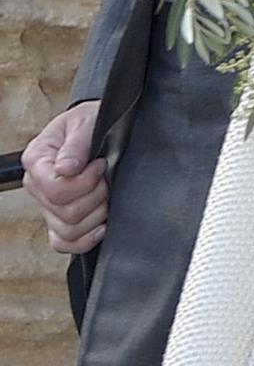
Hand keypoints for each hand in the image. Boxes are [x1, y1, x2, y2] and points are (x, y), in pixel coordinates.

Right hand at [21, 101, 107, 254]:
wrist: (95, 127)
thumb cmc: (89, 122)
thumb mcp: (86, 122)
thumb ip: (76, 144)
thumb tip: (66, 168)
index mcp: (37, 160)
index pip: (56, 190)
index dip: (85, 182)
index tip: (100, 165)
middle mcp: (37, 186)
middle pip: (66, 213)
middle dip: (95, 196)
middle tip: (105, 178)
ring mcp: (46, 206)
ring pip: (69, 231)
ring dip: (95, 215)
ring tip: (103, 193)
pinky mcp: (58, 220)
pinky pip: (65, 244)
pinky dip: (86, 239)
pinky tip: (100, 223)